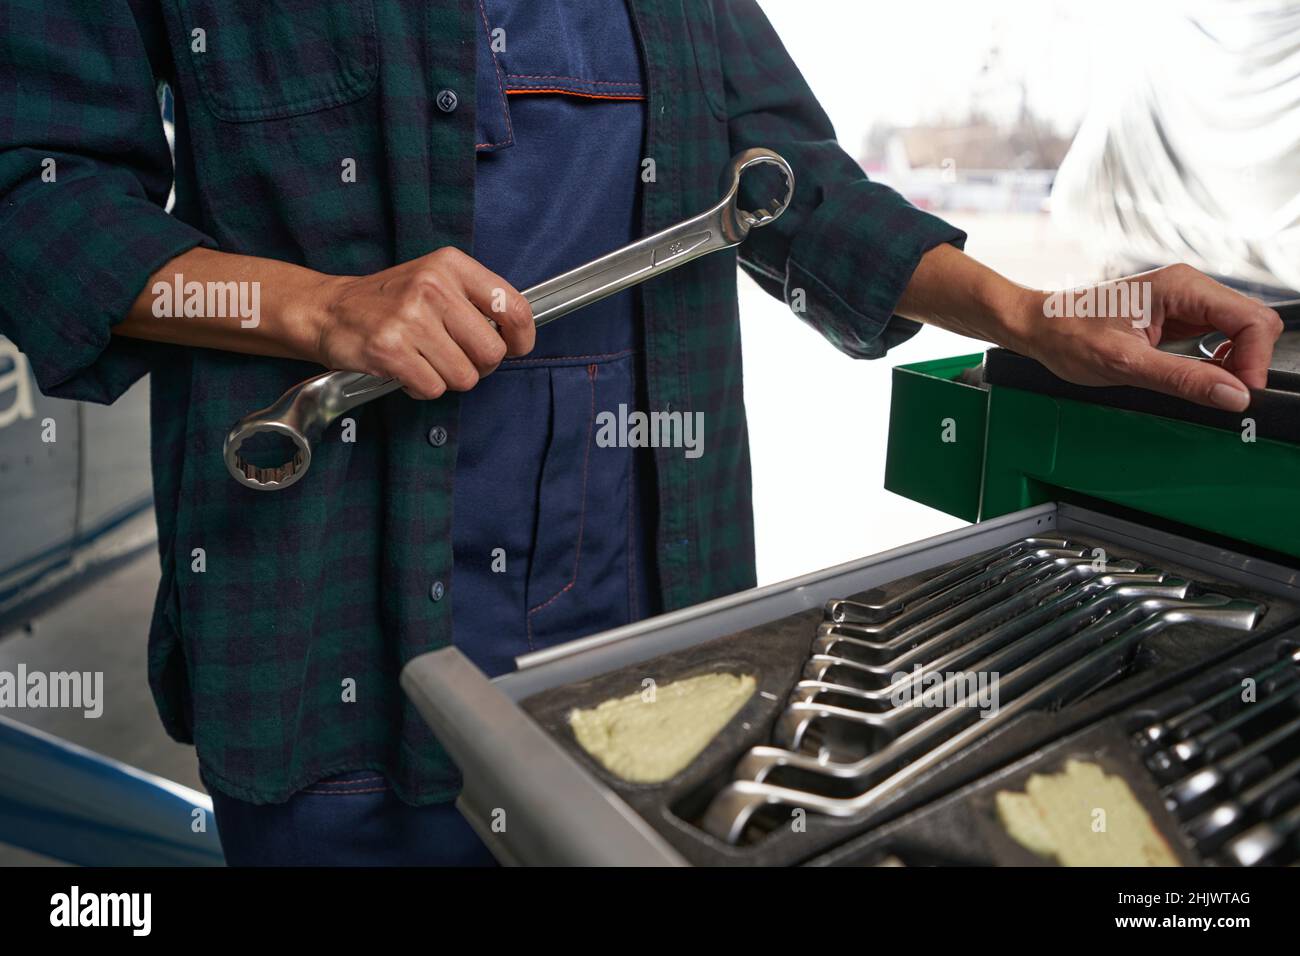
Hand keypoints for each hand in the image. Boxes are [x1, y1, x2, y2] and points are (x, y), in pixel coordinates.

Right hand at [309, 247, 533, 397]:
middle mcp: (433, 287)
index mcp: (451, 266)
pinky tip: (408, 369)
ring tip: (426, 361)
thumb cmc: (390, 300)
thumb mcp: (436, 280)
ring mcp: (410, 319)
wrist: (329, 310)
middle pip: (492, 352)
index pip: (514, 307)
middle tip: (457, 358)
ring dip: (448, 379)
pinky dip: (423, 388)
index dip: (522, 338)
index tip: (513, 348)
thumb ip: (476, 301)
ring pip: (464, 376)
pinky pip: (434, 388)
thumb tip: (515, 336)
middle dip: (480, 366)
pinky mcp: (391, 350)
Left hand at [1016, 264, 1281, 411]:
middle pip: (1252, 323)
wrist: (1037, 326)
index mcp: (1181, 287)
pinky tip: (1196, 379)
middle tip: (1224, 397)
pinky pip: (1215, 338)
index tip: (1240, 395)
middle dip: (1248, 362)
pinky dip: (1216, 362)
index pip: (1251, 319)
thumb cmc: (1068, 335)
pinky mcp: (1175, 318)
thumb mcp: (1125, 365)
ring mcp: (1183, 302)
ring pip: (1238, 331)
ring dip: (1232, 364)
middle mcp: (1188, 288)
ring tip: (1206, 389)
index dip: (1255, 360)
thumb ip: (1183, 379)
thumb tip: (1232, 396)